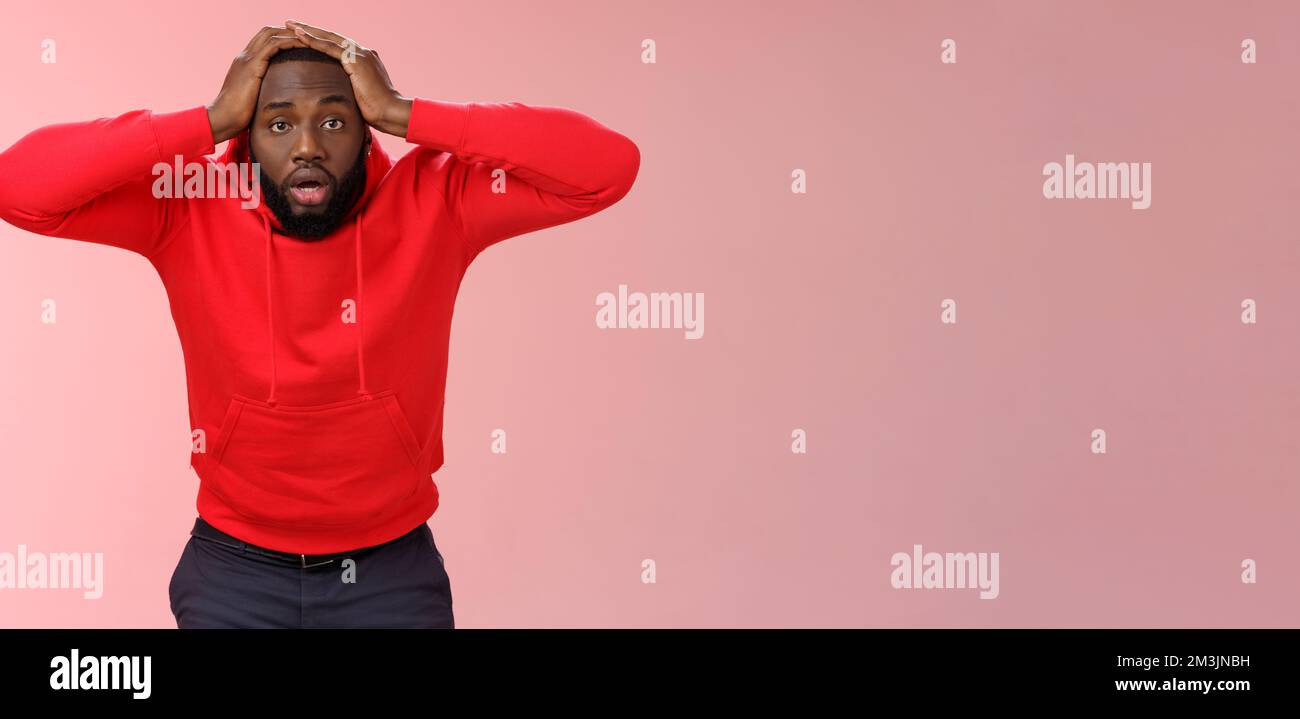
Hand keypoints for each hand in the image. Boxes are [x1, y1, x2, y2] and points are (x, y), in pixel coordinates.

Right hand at [207, 26, 306, 143]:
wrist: (222, 118)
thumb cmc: (237, 115)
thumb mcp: (253, 98)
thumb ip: (263, 91)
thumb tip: (277, 98)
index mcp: (245, 62)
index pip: (263, 39)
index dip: (281, 36)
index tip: (299, 41)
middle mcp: (245, 56)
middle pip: (268, 31)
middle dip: (288, 31)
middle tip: (308, 36)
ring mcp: (247, 59)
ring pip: (271, 34)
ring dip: (291, 34)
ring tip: (310, 38)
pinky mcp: (252, 66)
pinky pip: (273, 46)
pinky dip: (289, 42)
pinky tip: (303, 46)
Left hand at [285, 20, 412, 137]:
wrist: (392, 112)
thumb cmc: (378, 111)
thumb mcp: (360, 96)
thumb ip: (349, 88)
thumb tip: (336, 94)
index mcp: (363, 59)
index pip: (337, 45)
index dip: (319, 40)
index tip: (302, 36)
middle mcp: (362, 52)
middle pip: (331, 37)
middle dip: (310, 29)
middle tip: (291, 23)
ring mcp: (360, 54)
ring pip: (328, 38)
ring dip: (307, 30)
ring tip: (290, 24)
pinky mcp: (356, 60)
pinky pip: (330, 47)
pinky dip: (313, 40)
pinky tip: (299, 35)